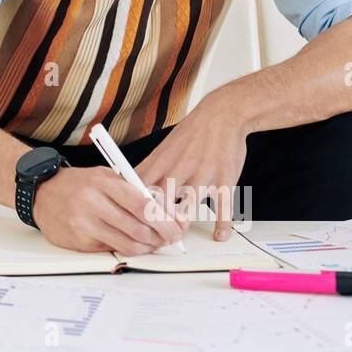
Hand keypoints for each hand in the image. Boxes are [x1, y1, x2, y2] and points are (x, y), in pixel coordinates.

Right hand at [33, 165, 187, 255]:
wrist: (42, 193)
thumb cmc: (79, 184)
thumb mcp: (105, 176)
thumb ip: (131, 191)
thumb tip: (163, 211)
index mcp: (103, 182)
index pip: (142, 205)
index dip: (165, 220)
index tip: (177, 226)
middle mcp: (93, 203)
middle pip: (139, 228)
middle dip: (161, 237)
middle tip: (170, 238)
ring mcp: (84, 224)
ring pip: (128, 244)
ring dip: (147, 247)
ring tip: (154, 242)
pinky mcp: (80, 242)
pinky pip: (112, 250)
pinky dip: (127, 249)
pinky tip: (132, 243)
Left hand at [134, 92, 249, 240]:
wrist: (222, 115)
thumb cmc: (191, 134)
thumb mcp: (163, 148)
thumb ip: (148, 169)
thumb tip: (126, 186)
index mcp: (161, 164)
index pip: (139, 193)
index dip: (135, 212)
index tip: (134, 224)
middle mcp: (179, 171)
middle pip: (160, 206)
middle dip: (157, 226)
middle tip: (157, 236)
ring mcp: (203, 177)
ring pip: (187, 211)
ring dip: (183, 226)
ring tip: (180, 233)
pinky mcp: (225, 181)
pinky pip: (223, 210)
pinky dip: (221, 226)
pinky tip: (219, 234)